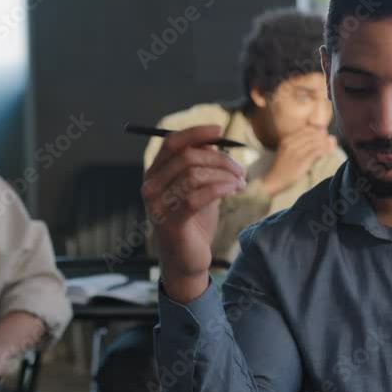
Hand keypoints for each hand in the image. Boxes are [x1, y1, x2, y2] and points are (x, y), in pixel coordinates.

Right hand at [142, 125, 246, 302]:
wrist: (187, 261)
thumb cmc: (194, 223)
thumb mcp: (198, 189)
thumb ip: (201, 166)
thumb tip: (213, 142)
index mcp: (155, 174)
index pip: (171, 143)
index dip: (195, 132)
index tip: (219, 130)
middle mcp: (151, 187)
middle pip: (186, 156)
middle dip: (219, 158)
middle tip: (240, 168)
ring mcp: (158, 205)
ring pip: (194, 174)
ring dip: (223, 174)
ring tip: (240, 182)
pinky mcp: (171, 221)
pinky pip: (197, 196)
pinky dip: (221, 187)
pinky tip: (235, 189)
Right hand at [262, 127, 335, 195]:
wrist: (273, 181)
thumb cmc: (281, 168)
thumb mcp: (286, 152)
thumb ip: (297, 144)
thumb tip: (314, 138)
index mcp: (287, 139)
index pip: (306, 129)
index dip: (317, 131)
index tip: (324, 135)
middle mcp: (291, 143)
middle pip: (312, 135)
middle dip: (324, 137)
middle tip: (331, 141)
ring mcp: (296, 152)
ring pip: (316, 143)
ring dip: (326, 144)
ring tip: (332, 146)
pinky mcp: (301, 161)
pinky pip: (317, 152)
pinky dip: (324, 151)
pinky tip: (328, 153)